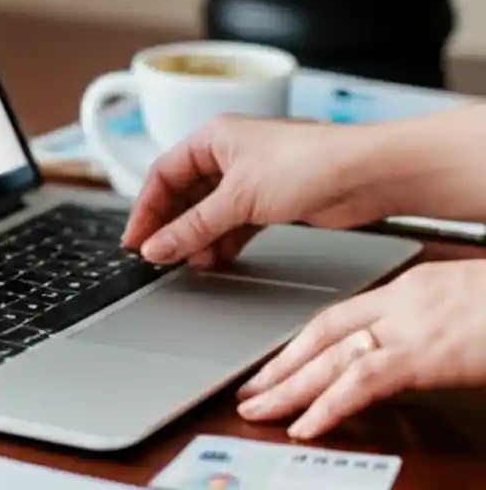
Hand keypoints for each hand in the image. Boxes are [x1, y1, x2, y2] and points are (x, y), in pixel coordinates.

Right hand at [122, 115, 392, 267]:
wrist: (369, 174)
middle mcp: (229, 155)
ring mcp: (251, 179)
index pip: (163, 175)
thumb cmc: (311, 161)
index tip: (137, 240)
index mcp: (213, 138)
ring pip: (209, 213)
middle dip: (173, 228)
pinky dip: (223, 242)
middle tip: (160, 256)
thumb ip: (192, 227)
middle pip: (184, 196)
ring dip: (198, 239)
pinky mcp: (272, 201)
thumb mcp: (238, 198)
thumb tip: (157, 247)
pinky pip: (234, 225)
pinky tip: (217, 259)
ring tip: (192, 262)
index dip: (146, 209)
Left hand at [235, 259, 485, 438]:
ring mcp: (413, 325)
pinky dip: (328, 405)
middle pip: (322, 336)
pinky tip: (304, 424)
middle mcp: (403, 301)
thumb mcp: (469, 310)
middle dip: (282, 367)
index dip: (300, 344)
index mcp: (412, 288)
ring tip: (258, 410)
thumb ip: (435, 329)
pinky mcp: (428, 353)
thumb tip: (421, 354)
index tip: (276, 364)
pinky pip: (363, 381)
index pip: (338, 317)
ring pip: (331, 359)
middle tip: (249, 391)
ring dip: (289, 387)